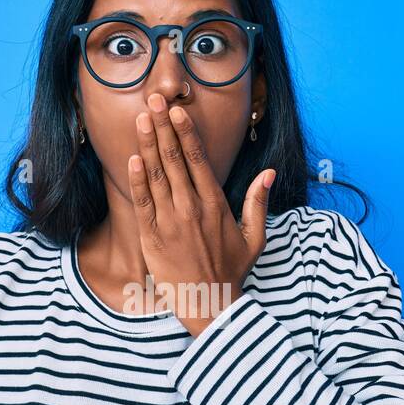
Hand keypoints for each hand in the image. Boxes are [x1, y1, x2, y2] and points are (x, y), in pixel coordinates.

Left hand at [128, 92, 274, 337]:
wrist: (210, 304)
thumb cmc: (231, 271)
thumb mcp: (254, 237)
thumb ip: (258, 202)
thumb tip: (269, 173)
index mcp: (215, 204)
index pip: (198, 160)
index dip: (185, 132)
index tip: (177, 110)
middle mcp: (192, 208)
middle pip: (174, 159)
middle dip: (163, 127)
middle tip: (153, 100)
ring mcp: (170, 221)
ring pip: (157, 175)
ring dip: (148, 144)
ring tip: (141, 118)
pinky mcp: (152, 237)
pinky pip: (143, 202)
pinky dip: (138, 180)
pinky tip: (134, 158)